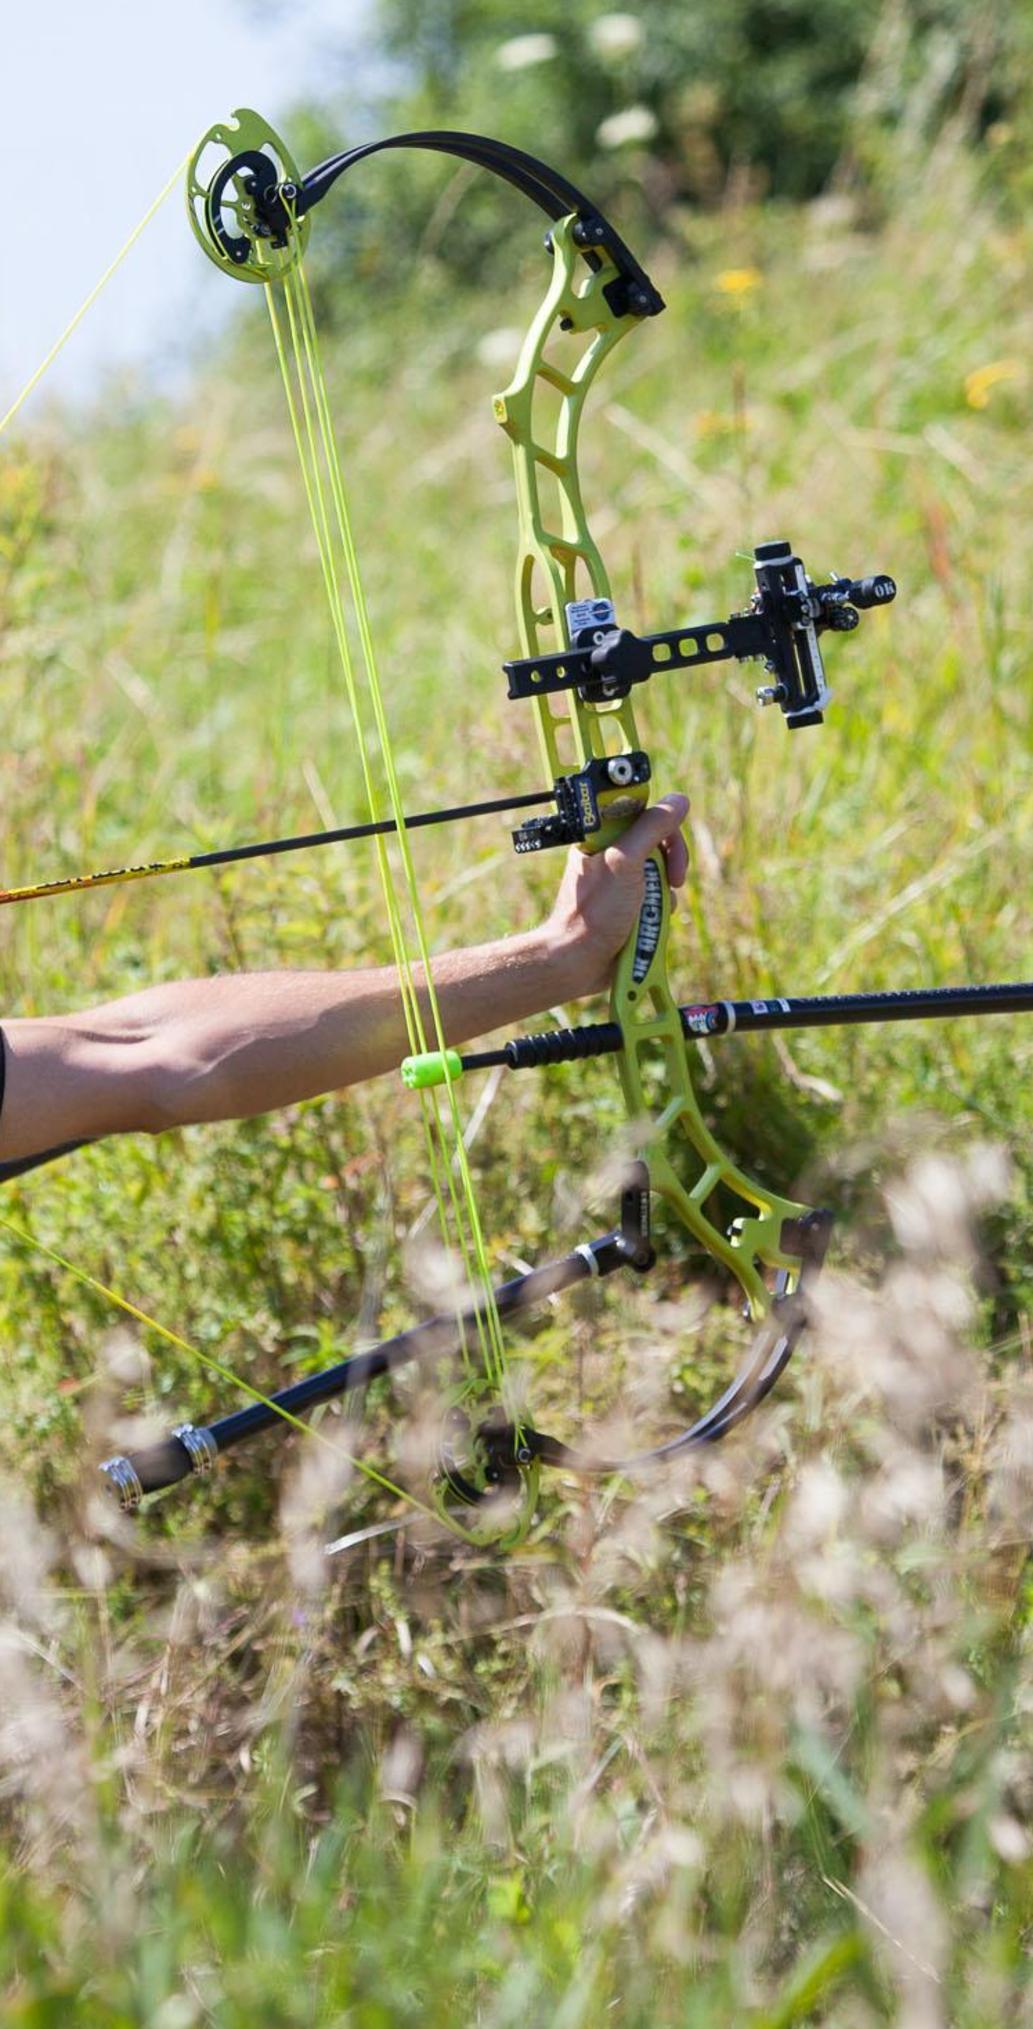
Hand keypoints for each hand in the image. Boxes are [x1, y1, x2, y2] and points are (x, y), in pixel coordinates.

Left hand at [543, 794, 689, 996]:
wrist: (580, 962)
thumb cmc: (594, 914)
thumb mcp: (625, 862)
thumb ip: (651, 828)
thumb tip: (679, 801)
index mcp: (601, 837)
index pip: (644, 814)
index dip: (663, 828)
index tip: (669, 846)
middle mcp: (610, 856)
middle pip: (658, 844)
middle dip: (668, 864)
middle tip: (674, 880)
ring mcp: (620, 882)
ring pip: (660, 874)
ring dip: (663, 893)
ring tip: (648, 910)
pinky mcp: (628, 905)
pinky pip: (657, 898)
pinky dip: (659, 910)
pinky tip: (647, 923)